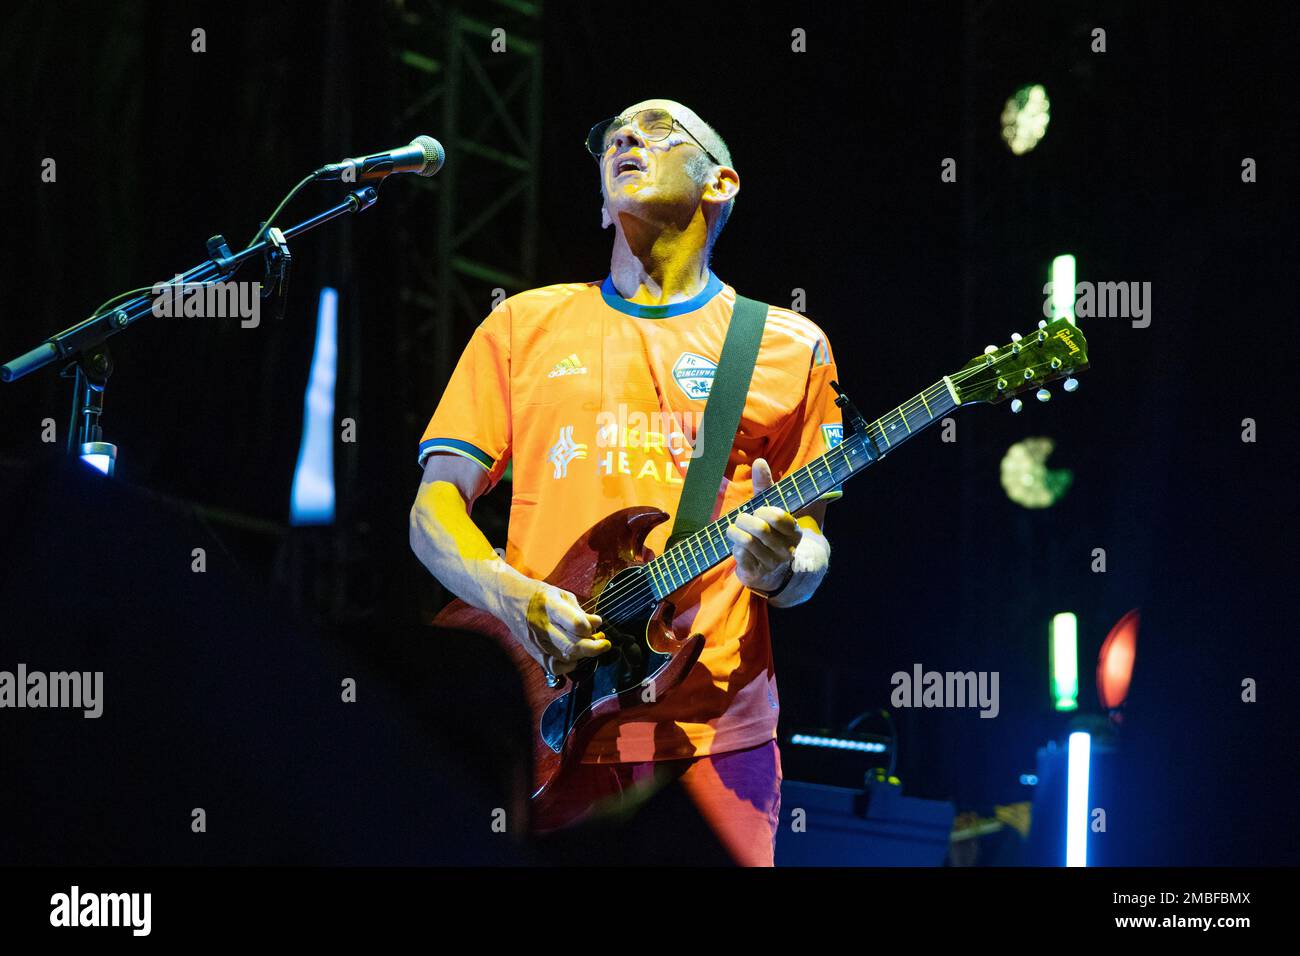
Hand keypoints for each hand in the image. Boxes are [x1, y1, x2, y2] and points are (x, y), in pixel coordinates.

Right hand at [509, 580, 609, 677]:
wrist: (509, 600)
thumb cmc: (538, 595)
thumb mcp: (560, 594)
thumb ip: (579, 611)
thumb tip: (597, 624)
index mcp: (550, 606)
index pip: (575, 624)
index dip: (589, 627)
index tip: (596, 623)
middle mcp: (541, 626)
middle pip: (572, 645)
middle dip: (594, 648)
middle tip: (604, 643)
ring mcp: (536, 641)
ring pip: (565, 657)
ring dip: (584, 654)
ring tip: (592, 646)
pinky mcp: (534, 652)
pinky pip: (554, 667)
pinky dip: (569, 665)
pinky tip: (575, 656)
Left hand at [726, 457, 800, 592]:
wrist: (773, 572)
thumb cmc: (769, 533)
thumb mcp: (769, 509)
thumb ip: (765, 487)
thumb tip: (759, 461)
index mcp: (794, 532)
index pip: (777, 516)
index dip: (763, 510)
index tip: (758, 510)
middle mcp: (786, 550)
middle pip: (759, 528)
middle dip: (745, 519)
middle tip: (742, 518)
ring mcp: (771, 564)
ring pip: (747, 541)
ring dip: (735, 531)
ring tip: (734, 529)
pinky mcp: (756, 574)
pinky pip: (740, 555)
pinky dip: (734, 546)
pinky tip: (736, 545)